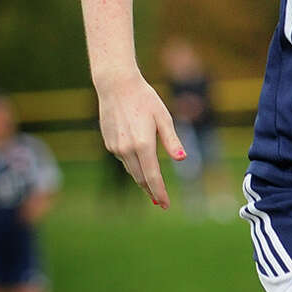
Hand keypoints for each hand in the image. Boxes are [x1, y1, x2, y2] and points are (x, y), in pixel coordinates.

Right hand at [95, 70, 187, 205]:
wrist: (116, 86)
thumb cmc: (145, 99)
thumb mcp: (164, 118)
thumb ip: (172, 141)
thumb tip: (182, 159)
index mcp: (143, 144)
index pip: (153, 176)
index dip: (160, 192)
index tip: (165, 204)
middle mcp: (127, 149)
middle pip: (141, 178)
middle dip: (152, 191)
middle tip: (160, 202)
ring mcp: (115, 147)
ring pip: (132, 170)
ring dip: (142, 180)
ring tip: (152, 188)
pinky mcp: (109, 144)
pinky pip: (124, 160)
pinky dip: (133, 166)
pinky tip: (140, 164)